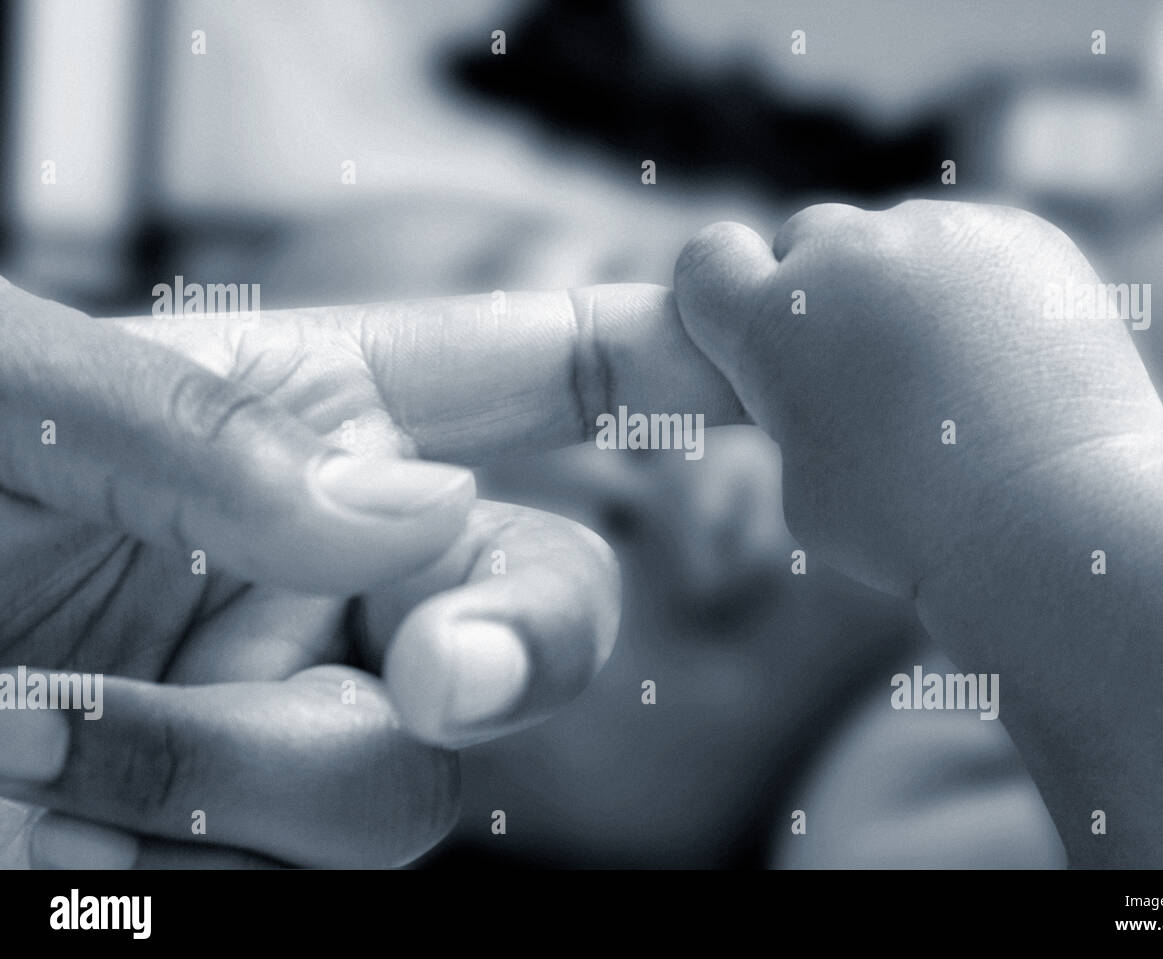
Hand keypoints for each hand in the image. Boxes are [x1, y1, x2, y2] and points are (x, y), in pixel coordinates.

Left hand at [0, 278, 740, 866]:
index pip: (533, 383)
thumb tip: (412, 530)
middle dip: (524, 645)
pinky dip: (173, 843)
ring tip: (41, 725)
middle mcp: (333, 576)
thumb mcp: (28, 394)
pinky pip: (285, 873)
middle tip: (439, 664)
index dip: (658, 362)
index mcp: (315, 424)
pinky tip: (41, 800)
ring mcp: (287, 712)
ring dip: (250, 766)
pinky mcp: (220, 835)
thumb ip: (225, 441)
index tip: (747, 347)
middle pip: (537, 621)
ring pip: (408, 787)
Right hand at [673, 201, 1162, 865]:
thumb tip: (808, 375)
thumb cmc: (910, 527)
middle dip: (815, 285)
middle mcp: (845, 255)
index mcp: (771, 320)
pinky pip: (968, 242)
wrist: (1050, 517)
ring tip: (944, 369)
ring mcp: (937, 233)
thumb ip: (787, 402)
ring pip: (891, 237)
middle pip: (804, 237)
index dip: (721, 296)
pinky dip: (971, 284)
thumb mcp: (802, 483)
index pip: (706, 260)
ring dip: (897, 282)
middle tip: (856, 359)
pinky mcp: (1017, 233)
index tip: (748, 331)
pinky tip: (1000, 355)